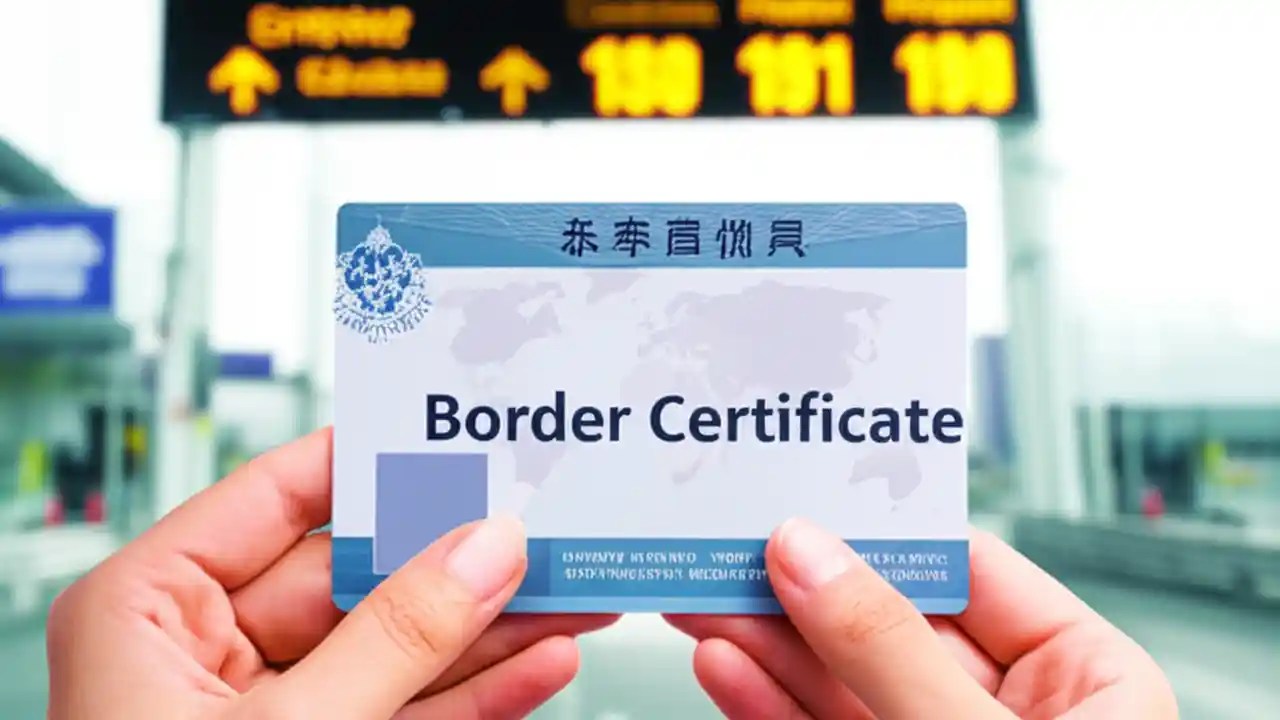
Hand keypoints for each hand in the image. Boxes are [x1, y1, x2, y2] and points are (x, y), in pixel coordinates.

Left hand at [46, 428, 616, 718]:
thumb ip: (396, 636)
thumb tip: (485, 546)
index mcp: (153, 612)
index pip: (280, 495)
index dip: (378, 462)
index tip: (467, 438)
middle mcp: (207, 653)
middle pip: (359, 574)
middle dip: (463, 558)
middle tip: (548, 524)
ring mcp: (270, 714)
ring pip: (399, 644)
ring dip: (490, 627)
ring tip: (574, 591)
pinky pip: (410, 712)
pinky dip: (478, 696)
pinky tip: (543, 665)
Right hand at [667, 519, 1177, 718]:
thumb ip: (891, 649)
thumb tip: (811, 556)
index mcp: (1086, 682)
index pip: (970, 575)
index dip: (879, 537)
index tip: (800, 507)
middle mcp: (1009, 715)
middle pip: (887, 623)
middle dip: (798, 591)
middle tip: (723, 551)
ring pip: (839, 681)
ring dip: (763, 642)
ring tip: (700, 599)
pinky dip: (765, 704)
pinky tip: (724, 668)